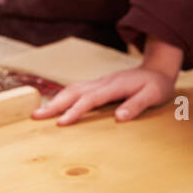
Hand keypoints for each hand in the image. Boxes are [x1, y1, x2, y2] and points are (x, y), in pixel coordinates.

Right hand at [32, 37, 183, 124]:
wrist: (157, 69)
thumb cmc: (156, 85)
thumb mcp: (154, 95)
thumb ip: (137, 105)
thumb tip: (119, 118)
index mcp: (115, 86)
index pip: (91, 99)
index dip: (75, 111)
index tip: (61, 123)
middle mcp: (103, 82)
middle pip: (74, 91)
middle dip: (54, 104)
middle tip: (35, 117)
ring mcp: (99, 83)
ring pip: (72, 89)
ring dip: (55, 100)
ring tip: (38, 113)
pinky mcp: (98, 86)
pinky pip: (76, 90)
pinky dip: (62, 97)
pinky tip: (54, 106)